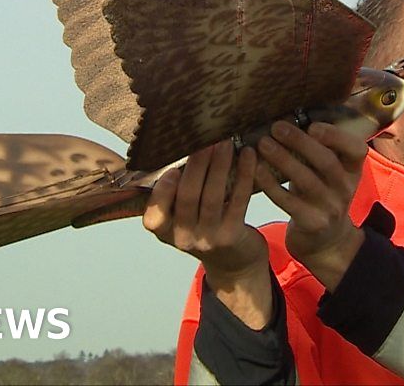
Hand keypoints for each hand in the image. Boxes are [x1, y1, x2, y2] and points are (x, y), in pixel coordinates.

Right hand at [143, 141, 271, 327]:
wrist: (233, 264)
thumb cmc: (203, 228)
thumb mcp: (181, 218)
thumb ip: (175, 194)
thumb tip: (179, 147)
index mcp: (165, 231)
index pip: (154, 216)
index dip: (162, 193)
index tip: (172, 167)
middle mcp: (184, 237)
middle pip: (188, 197)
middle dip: (197, 165)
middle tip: (206, 139)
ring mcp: (209, 238)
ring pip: (213, 196)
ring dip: (220, 165)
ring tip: (226, 142)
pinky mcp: (233, 235)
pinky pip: (238, 200)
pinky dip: (244, 175)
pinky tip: (248, 156)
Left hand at [255, 121, 367, 290]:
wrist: (326, 242)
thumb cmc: (322, 195)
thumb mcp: (330, 174)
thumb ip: (321, 151)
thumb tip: (291, 116)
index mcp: (352, 170)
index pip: (356, 150)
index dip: (336, 136)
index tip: (312, 125)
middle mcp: (346, 188)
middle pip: (326, 162)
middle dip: (300, 142)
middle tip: (276, 127)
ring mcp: (331, 208)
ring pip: (306, 180)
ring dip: (282, 159)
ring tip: (262, 144)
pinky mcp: (312, 223)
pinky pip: (289, 202)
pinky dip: (271, 185)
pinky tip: (256, 171)